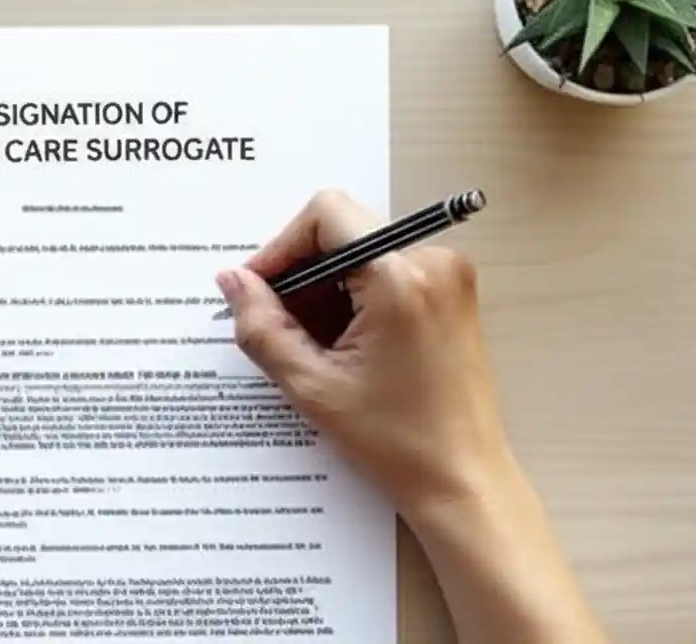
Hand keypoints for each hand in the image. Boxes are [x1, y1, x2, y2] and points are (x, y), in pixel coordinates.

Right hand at [215, 190, 512, 518]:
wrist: (463, 480)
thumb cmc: (399, 442)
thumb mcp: (311, 385)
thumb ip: (262, 326)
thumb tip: (232, 282)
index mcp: (401, 278)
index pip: (326, 215)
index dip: (281, 247)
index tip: (259, 290)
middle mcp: (432, 262)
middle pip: (341, 232)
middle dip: (301, 276)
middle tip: (280, 329)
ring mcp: (446, 276)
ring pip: (359, 254)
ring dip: (324, 291)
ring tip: (315, 348)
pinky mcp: (450, 293)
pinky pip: (384, 271)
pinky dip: (352, 299)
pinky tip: (342, 347)